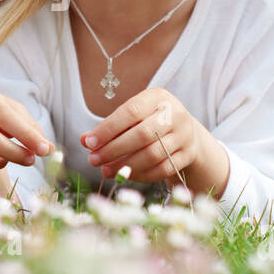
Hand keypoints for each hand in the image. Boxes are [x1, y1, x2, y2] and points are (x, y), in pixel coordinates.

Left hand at [82, 87, 224, 188]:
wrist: (185, 132)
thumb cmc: (150, 121)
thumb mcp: (133, 116)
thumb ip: (110, 127)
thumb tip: (85, 140)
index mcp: (158, 97)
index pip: (131, 112)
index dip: (108, 129)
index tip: (90, 143)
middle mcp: (175, 114)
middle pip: (142, 135)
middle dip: (114, 150)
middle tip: (94, 160)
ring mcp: (184, 135)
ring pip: (152, 154)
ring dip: (125, 166)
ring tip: (106, 170)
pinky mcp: (188, 154)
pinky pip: (162, 169)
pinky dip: (141, 175)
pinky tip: (126, 176)